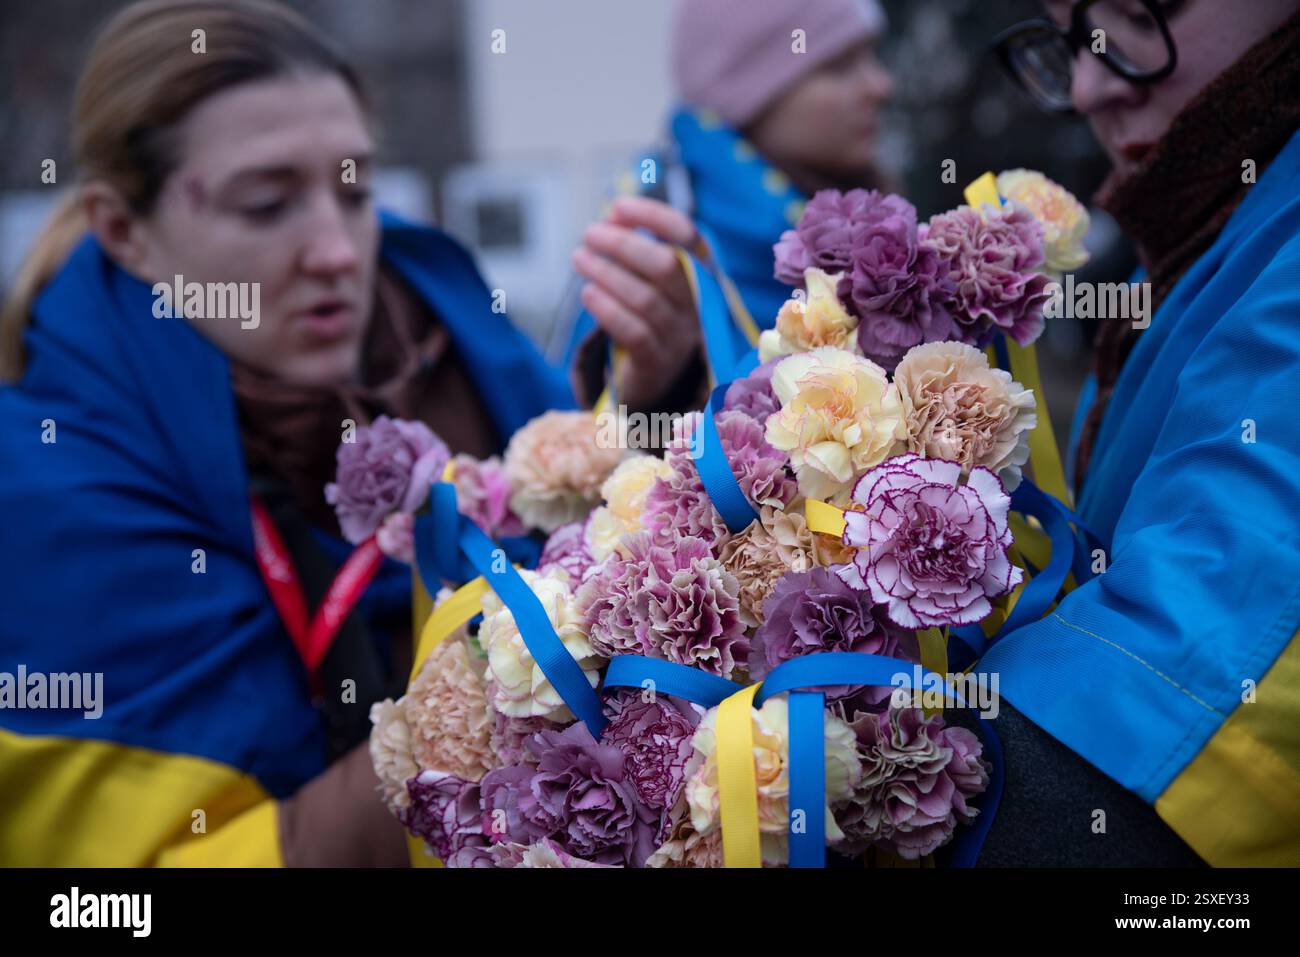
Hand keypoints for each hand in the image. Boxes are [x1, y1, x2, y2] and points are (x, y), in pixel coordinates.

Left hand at [571, 196, 700, 407]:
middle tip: (589, 234)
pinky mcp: (657, 363)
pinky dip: (608, 310)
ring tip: (579, 258)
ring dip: (607, 273)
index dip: (655, 217)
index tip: (618, 206)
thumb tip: (615, 214)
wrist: (651, 377)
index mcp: (698, 277)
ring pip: (646, 299)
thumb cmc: (645, 315)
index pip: (688, 238)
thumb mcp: (644, 278)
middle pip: (667, 266)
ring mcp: (679, 337)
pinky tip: (587, 293)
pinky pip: (635, 333)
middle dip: (624, 244)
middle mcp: (695, 306)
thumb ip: (633, 245)